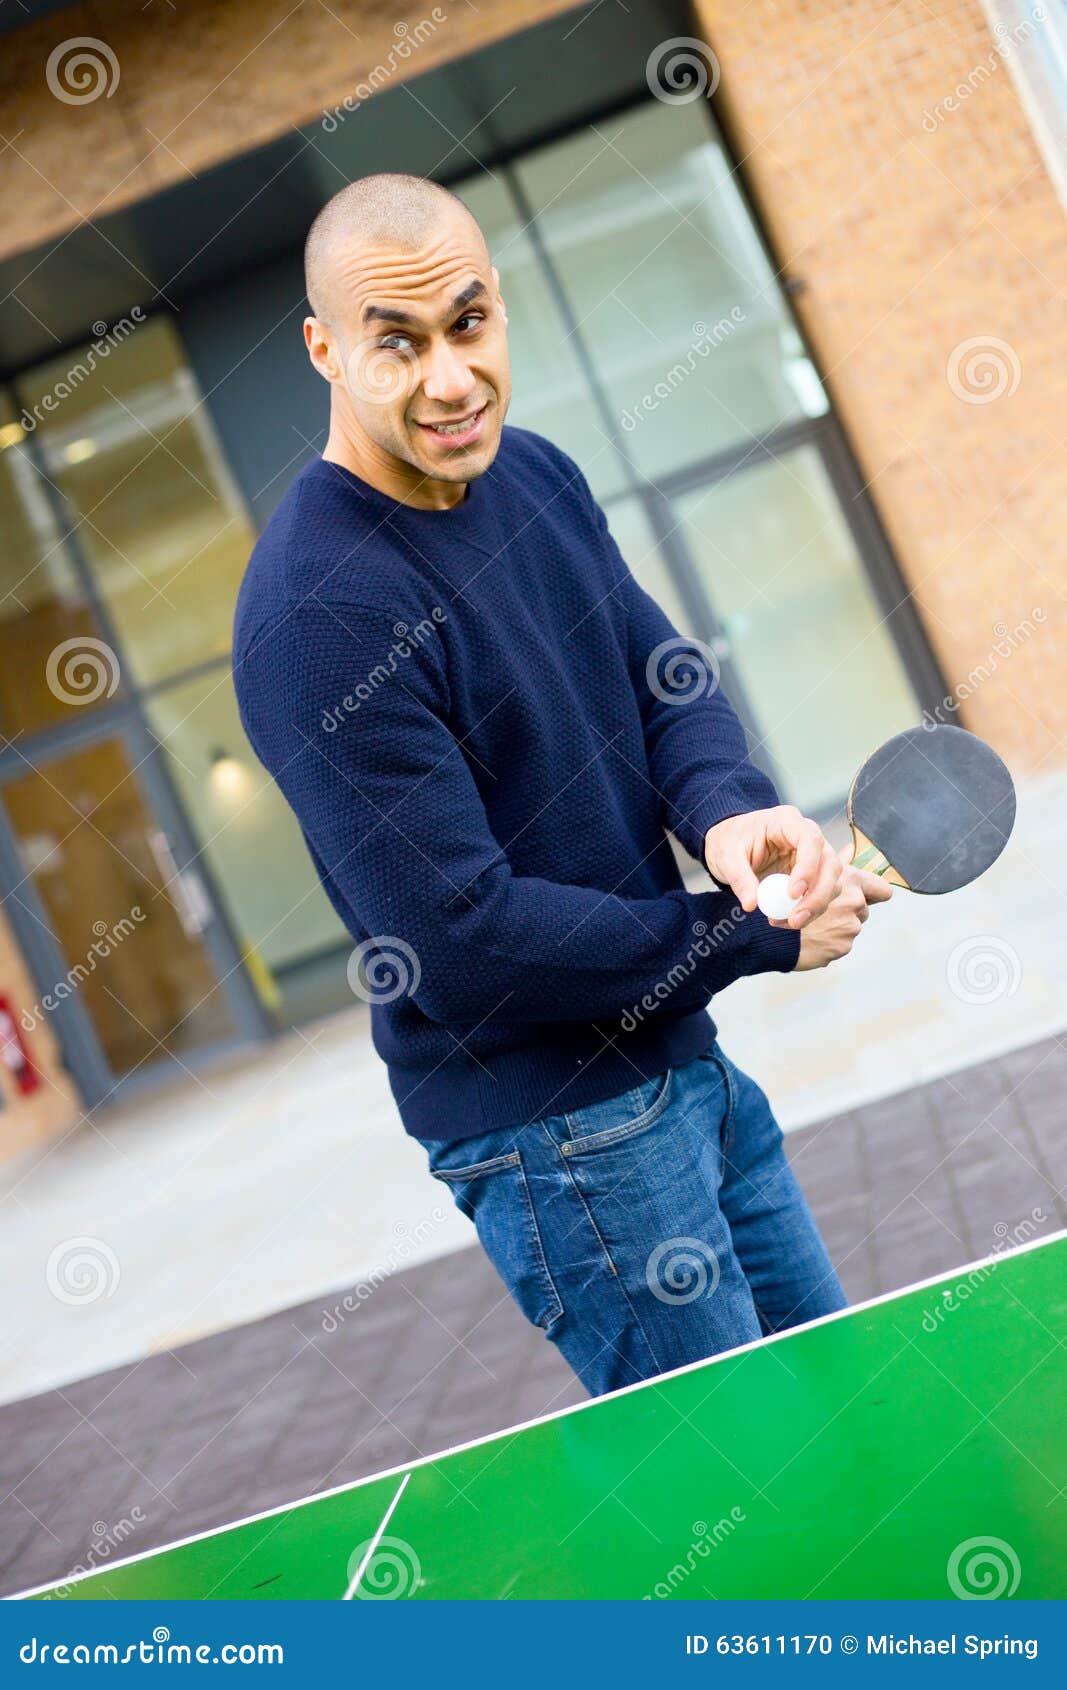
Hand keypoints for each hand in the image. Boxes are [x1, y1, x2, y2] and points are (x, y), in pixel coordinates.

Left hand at [703, 805, 841, 929]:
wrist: (729, 843)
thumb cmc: (729, 841)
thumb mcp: (725, 856)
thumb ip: (739, 878)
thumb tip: (752, 904)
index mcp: (786, 820)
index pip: (810, 840)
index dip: (807, 868)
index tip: (792, 894)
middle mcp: (807, 835)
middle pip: (830, 863)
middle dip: (817, 895)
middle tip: (795, 919)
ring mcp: (814, 855)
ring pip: (832, 882)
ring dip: (815, 907)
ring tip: (788, 922)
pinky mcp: (812, 873)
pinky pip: (820, 894)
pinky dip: (808, 910)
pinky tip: (786, 919)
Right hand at [793, 851, 892, 970]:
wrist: (769, 926)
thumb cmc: (787, 895)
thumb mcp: (812, 871)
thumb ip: (837, 862)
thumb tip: (849, 849)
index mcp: (852, 880)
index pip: (882, 890)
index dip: (875, 893)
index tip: (866, 896)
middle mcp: (855, 901)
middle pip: (862, 909)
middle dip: (846, 910)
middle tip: (823, 911)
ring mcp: (850, 926)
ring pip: (850, 928)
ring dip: (836, 928)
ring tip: (813, 925)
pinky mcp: (842, 946)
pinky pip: (840, 945)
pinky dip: (828, 943)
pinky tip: (812, 938)